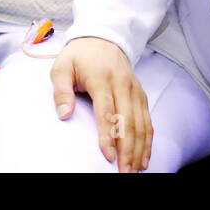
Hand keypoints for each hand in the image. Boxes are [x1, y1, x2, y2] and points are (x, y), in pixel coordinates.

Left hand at [51, 36, 151, 171]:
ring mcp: (134, 89)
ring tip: (135, 170)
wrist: (103, 38)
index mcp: (101, 78)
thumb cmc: (79, 56)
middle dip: (127, 149)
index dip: (108, 135)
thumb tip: (64, 115)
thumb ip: (61, 91)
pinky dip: (147, 140)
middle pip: (128, 121)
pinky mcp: (140, 94)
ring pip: (141, 123)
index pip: (107, 111)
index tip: (108, 156)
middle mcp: (122, 84)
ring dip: (139, 149)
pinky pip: (147, 120)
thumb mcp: (61, 67)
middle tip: (124, 171)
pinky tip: (144, 157)